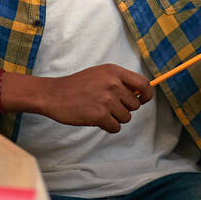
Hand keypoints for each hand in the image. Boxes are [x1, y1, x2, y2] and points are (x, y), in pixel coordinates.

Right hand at [35, 64, 152, 133]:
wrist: (54, 94)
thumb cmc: (77, 85)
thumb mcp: (100, 74)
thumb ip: (120, 81)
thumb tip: (141, 95)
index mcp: (114, 71)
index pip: (143, 84)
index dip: (146, 94)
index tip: (143, 100)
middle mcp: (113, 84)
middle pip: (135, 105)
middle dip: (125, 108)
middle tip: (108, 106)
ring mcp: (106, 100)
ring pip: (126, 118)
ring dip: (115, 118)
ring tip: (100, 111)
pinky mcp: (99, 115)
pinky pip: (116, 127)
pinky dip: (108, 127)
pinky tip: (96, 119)